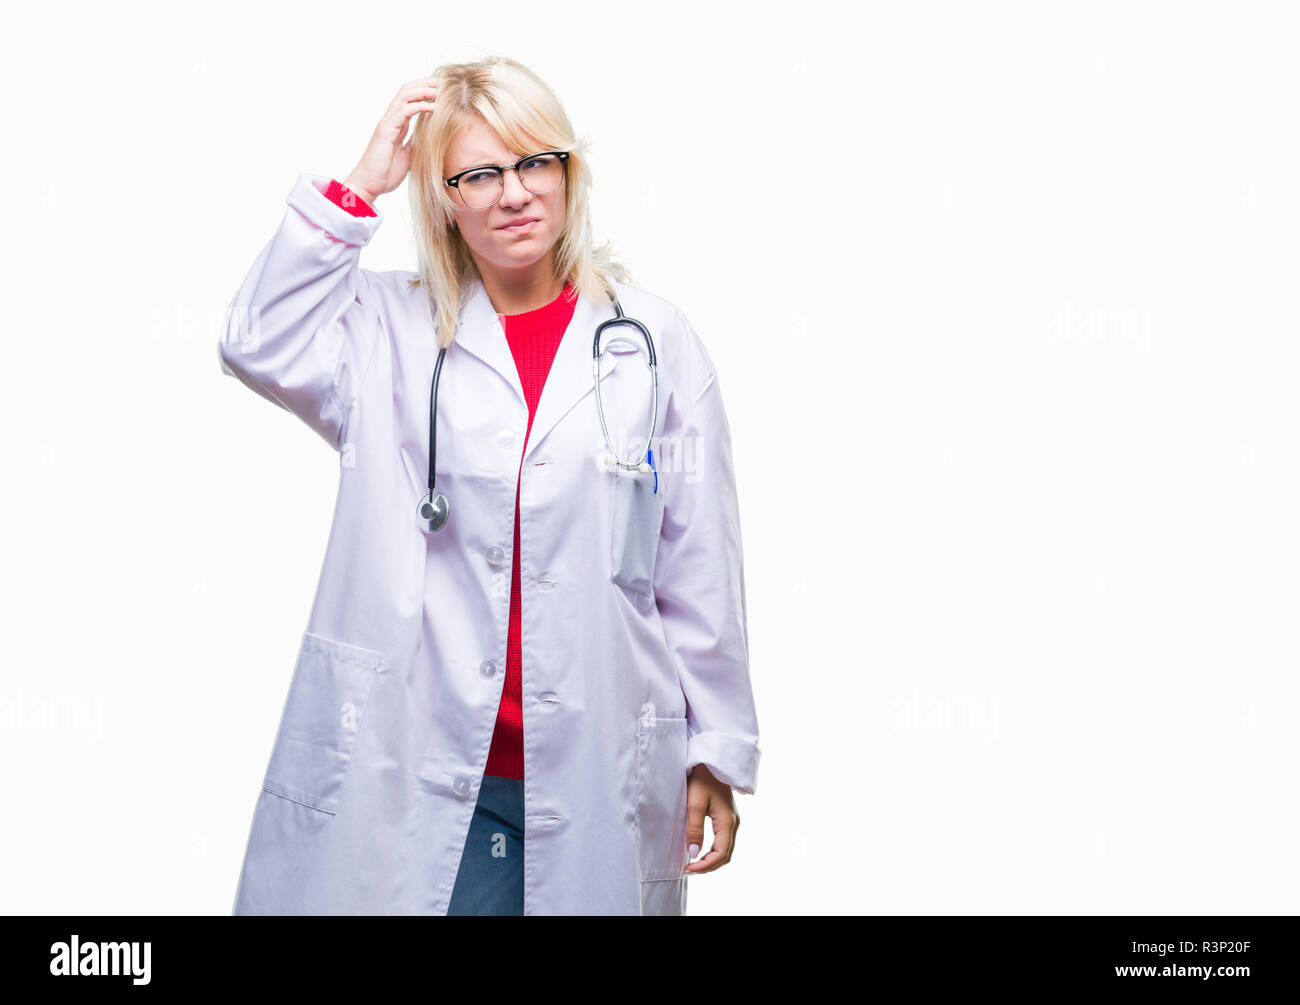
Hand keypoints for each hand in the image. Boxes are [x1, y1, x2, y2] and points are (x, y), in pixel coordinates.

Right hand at [342, 76, 440, 206]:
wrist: (370, 185)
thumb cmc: (385, 173)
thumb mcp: (408, 157)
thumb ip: (416, 145)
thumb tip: (430, 140)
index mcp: (397, 125)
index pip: (410, 99)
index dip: (424, 91)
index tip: (442, 91)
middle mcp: (391, 120)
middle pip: (407, 91)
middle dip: (425, 84)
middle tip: (443, 83)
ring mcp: (388, 123)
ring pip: (405, 96)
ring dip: (424, 90)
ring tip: (440, 91)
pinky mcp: (386, 129)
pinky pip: (404, 111)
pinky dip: (420, 106)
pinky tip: (434, 107)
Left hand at [684, 763, 738, 873]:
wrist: (711, 759)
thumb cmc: (702, 778)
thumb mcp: (694, 802)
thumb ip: (694, 829)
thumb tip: (693, 854)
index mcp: (727, 821)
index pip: (720, 854)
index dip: (705, 866)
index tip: (688, 868)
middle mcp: (733, 823)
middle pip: (725, 854)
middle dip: (708, 866)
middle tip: (688, 869)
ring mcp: (731, 819)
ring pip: (725, 849)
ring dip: (710, 859)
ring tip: (692, 863)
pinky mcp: (726, 816)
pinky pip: (723, 840)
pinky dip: (712, 850)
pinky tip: (699, 850)